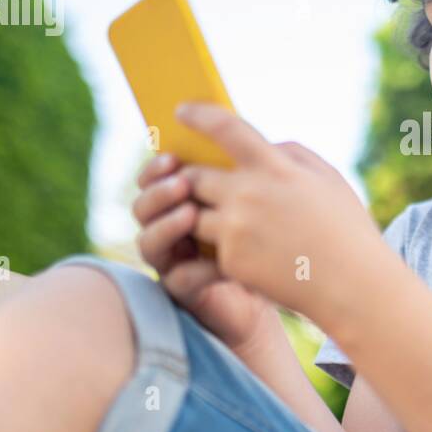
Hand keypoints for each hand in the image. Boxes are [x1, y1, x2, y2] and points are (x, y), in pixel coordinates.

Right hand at [132, 151, 276, 352]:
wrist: (289, 285)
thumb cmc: (275, 236)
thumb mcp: (263, 198)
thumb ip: (249, 172)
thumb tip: (252, 138)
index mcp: (184, 200)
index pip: (154, 178)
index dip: (156, 167)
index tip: (172, 156)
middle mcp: (170, 229)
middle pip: (142, 207)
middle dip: (158, 193)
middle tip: (182, 184)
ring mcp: (174, 262)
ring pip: (148, 243)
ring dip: (166, 226)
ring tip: (190, 214)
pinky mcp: (185, 293)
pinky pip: (178, 280)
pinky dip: (195, 270)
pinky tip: (219, 265)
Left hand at [173, 102, 389, 329]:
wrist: (353, 285)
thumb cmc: (346, 230)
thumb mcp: (328, 178)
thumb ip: (291, 154)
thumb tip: (263, 146)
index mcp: (275, 166)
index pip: (224, 128)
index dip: (198, 115)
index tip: (181, 111)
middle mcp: (248, 193)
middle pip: (193, 175)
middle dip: (190, 179)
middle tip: (194, 184)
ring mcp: (235, 228)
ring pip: (193, 214)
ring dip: (202, 216)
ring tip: (225, 225)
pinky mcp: (230, 261)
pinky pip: (209, 248)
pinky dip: (221, 248)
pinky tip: (246, 255)